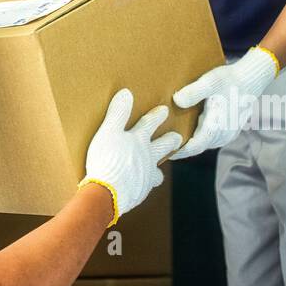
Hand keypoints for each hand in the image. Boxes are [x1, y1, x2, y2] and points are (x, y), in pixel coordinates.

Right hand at [81, 88, 182, 219]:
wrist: (107, 193)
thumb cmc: (106, 160)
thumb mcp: (108, 132)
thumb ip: (117, 114)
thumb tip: (126, 93)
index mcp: (138, 140)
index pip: (149, 124)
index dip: (157, 116)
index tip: (165, 110)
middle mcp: (146, 157)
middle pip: (162, 147)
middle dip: (170, 141)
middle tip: (178, 138)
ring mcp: (145, 176)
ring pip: (156, 171)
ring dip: (157, 168)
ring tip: (158, 170)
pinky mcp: (140, 192)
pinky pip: (145, 186)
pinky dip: (143, 184)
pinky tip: (137, 186)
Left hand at [169, 46, 278, 159]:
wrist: (251, 79)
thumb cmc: (229, 79)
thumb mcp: (211, 81)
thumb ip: (194, 92)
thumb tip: (176, 100)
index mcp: (217, 126)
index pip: (195, 146)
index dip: (178, 151)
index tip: (163, 152)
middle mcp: (223, 135)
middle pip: (197, 147)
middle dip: (180, 148)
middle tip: (160, 147)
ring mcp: (227, 135)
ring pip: (204, 144)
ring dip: (189, 143)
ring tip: (170, 140)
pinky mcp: (229, 132)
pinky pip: (210, 139)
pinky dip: (198, 138)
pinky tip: (186, 132)